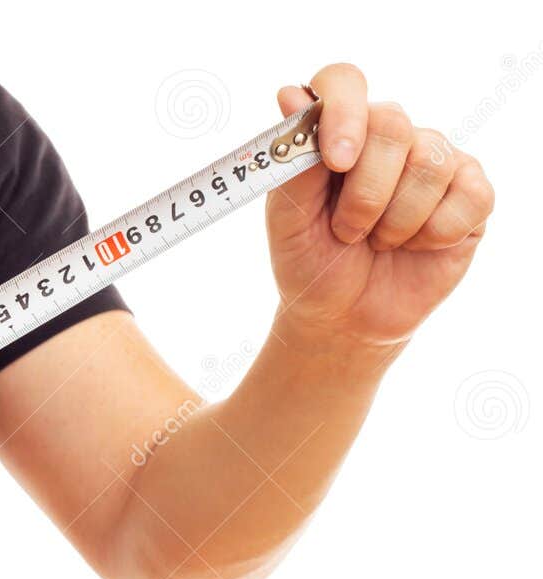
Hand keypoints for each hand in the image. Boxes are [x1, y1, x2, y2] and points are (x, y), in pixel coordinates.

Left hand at [266, 64, 493, 346]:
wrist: (341, 316)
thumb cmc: (310, 262)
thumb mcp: (288, 218)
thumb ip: (293, 161)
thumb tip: (289, 94)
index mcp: (339, 131)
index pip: (344, 80)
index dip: (343, 111)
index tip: (335, 161)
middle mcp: (390, 135)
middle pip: (392, 124)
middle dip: (364, 194)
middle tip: (346, 232)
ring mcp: (435, 159)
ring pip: (429, 164)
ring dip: (395, 221)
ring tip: (377, 241)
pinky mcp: (471, 192)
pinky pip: (468, 196)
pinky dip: (433, 233)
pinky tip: (414, 245)